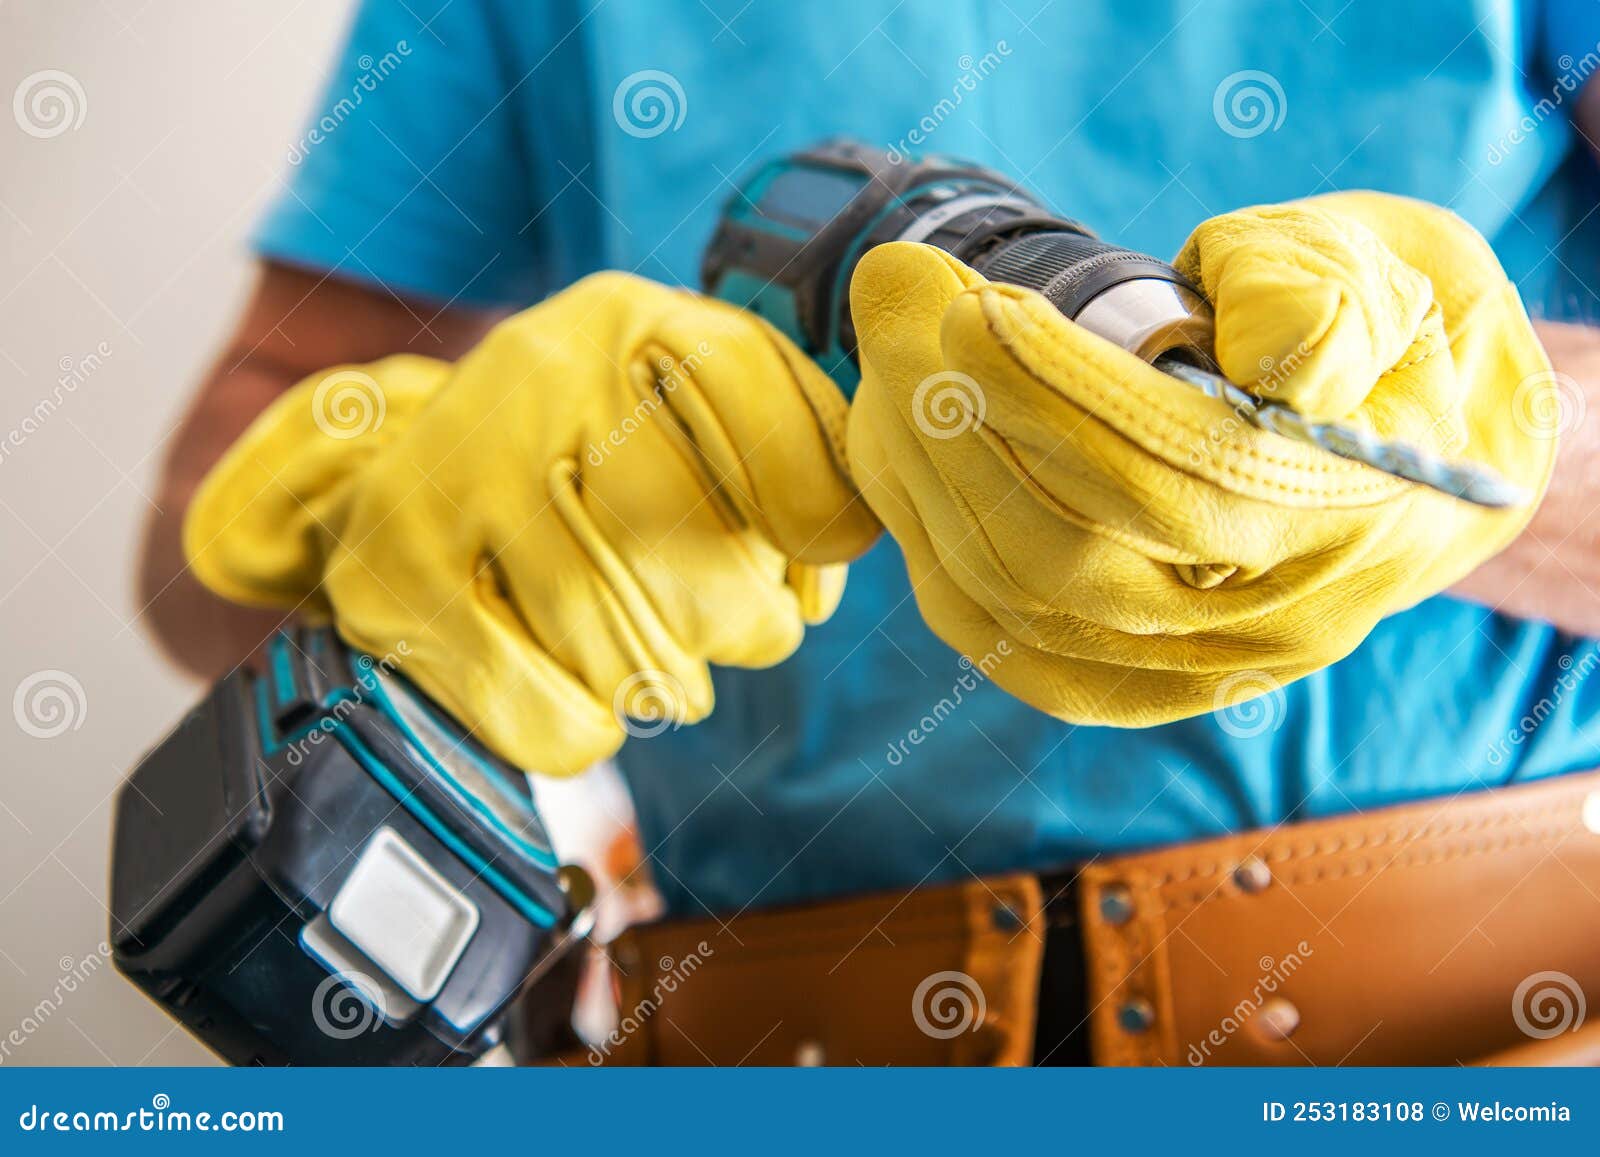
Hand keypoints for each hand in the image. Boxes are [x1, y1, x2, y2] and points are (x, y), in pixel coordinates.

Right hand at [184, 273, 879, 771]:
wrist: (402, 449)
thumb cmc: (595, 437)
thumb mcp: (699, 397)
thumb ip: (803, 451)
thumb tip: (830, 563)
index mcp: (635, 324)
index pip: (788, 453)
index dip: (815, 530)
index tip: (796, 558)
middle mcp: (540, 380)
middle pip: (714, 585)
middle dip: (741, 630)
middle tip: (720, 622)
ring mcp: (456, 478)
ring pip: (631, 663)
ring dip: (664, 687)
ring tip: (651, 655)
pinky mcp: (391, 574)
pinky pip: (548, 717)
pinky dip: (584, 731)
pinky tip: (581, 693)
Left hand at [845, 194, 1556, 726]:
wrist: (1401, 451)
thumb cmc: (1380, 341)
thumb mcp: (1388, 276)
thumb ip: (1321, 299)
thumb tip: (1260, 351)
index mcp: (1354, 523)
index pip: (1183, 478)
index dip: (1058, 394)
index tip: (966, 302)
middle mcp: (1268, 628)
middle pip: (1069, 553)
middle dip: (957, 416)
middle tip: (896, 293)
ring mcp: (1183, 671)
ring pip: (1008, 597)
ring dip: (919, 462)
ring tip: (891, 342)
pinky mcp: (1110, 681)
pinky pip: (984, 624)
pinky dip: (918, 522)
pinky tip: (897, 428)